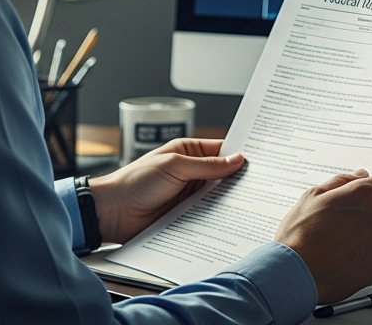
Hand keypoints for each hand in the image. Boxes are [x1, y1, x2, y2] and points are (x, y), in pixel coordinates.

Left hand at [89, 138, 245, 243]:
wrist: (111, 213)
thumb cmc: (135, 182)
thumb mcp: (174, 166)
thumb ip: (207, 165)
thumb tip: (237, 160)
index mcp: (187, 152)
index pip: (221, 151)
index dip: (240, 155)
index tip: (261, 161)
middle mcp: (190, 173)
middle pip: (223, 175)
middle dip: (238, 179)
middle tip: (260, 185)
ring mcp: (188, 195)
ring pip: (217, 196)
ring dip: (229, 200)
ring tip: (250, 203)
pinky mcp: (185, 215)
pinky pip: (207, 214)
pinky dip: (217, 216)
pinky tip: (230, 219)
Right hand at [275, 168, 371, 303]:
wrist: (295, 275)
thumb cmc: (299, 236)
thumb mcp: (313, 196)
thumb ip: (342, 181)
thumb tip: (360, 176)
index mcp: (364, 196)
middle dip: (367, 210)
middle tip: (341, 219)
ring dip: (365, 233)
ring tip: (337, 242)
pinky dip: (363, 255)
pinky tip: (341, 257)